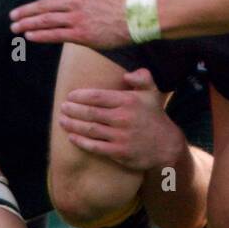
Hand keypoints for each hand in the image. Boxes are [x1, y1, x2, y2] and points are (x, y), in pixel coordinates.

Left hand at [10, 0, 130, 47]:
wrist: (133, 19)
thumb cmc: (117, 0)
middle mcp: (74, 2)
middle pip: (43, 5)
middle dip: (24, 10)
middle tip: (12, 16)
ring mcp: (76, 19)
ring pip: (46, 20)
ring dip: (27, 24)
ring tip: (15, 28)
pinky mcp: (80, 34)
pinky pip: (55, 35)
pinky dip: (41, 35)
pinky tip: (30, 36)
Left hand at [59, 68, 180, 169]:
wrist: (166, 145)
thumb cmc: (154, 116)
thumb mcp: (152, 93)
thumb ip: (142, 77)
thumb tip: (127, 75)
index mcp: (128, 101)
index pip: (97, 96)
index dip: (80, 96)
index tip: (70, 96)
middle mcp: (123, 118)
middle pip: (90, 112)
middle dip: (72, 110)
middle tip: (63, 107)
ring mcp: (120, 136)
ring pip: (89, 129)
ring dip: (72, 124)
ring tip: (62, 120)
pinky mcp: (119, 152)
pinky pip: (94, 146)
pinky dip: (80, 141)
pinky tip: (71, 137)